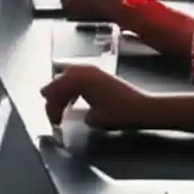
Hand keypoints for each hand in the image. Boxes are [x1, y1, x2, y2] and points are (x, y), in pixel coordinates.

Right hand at [41, 65, 155, 128]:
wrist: (141, 107)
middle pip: (58, 82)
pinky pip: (77, 77)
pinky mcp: (98, 73)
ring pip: (66, 77)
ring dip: (61, 92)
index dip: (52, 110)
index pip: (55, 93)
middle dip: (53, 98)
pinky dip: (71, 88)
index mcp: (77, 80)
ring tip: (60, 107)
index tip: (54, 124)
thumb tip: (68, 115)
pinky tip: (73, 99)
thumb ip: (75, 115)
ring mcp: (90, 69)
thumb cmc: (118, 112)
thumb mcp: (93, 118)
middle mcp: (82, 70)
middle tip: (53, 115)